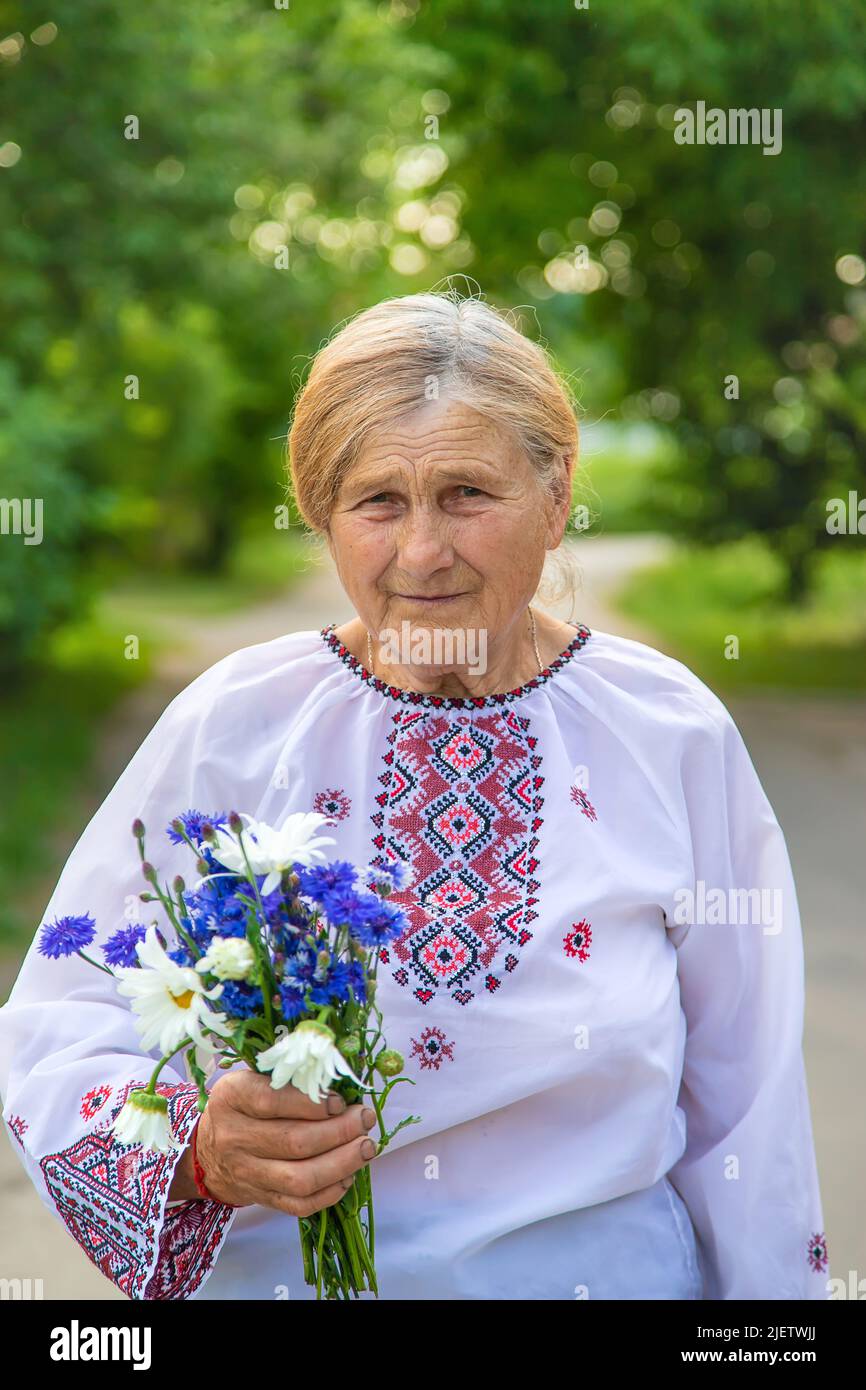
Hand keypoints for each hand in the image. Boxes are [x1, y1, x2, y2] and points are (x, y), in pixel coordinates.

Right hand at [168, 1070, 377, 1215]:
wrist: (209, 1150)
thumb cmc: (243, 1104)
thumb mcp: (254, 1078)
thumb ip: (289, 1077)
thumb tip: (338, 1080)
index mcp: (232, 1097)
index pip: (272, 1100)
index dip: (312, 1102)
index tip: (340, 1100)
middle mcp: (234, 1137)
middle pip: (294, 1141)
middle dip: (339, 1131)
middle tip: (364, 1119)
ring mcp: (246, 1173)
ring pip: (299, 1178)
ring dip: (341, 1164)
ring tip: (366, 1147)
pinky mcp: (260, 1198)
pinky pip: (299, 1205)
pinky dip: (329, 1193)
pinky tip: (348, 1175)